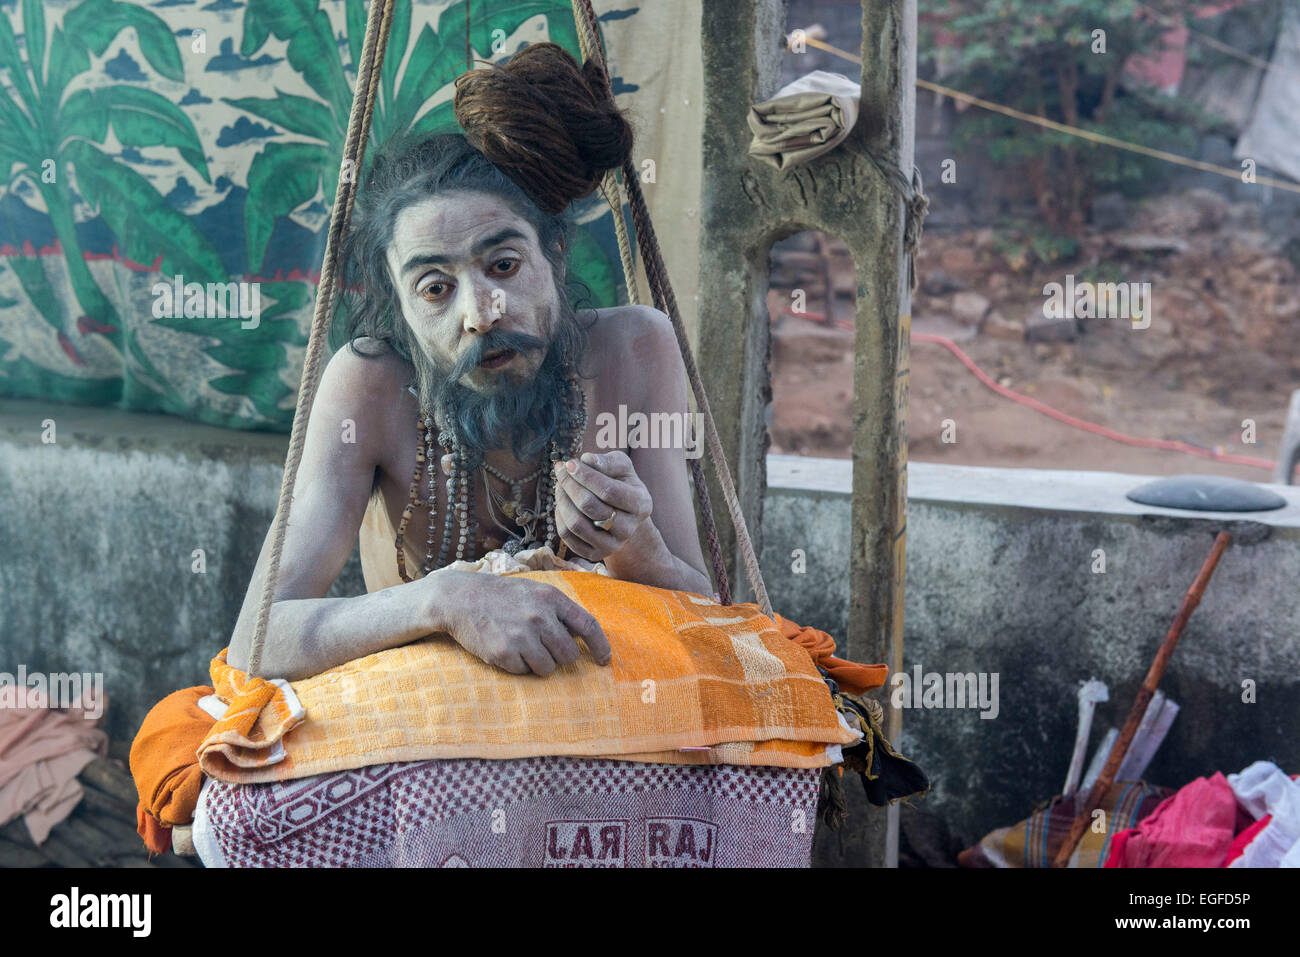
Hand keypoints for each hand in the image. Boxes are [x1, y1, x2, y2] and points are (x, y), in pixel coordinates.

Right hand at [432, 571, 610, 675]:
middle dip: (560, 656)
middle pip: (569, 655)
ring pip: (549, 668)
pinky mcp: (504, 653)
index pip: (588, 625)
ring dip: (539, 663)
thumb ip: (560, 610)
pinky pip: (524, 671)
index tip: (604, 660)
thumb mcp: (536, 591)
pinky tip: (506, 648)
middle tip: (544, 647)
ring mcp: (522, 636)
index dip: (600, 646)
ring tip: (522, 646)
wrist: (461, 598)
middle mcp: (540, 617)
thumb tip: (586, 636)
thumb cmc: (504, 596)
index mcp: (551, 598)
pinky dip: (518, 665)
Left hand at [554, 451, 652, 563]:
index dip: (586, 476)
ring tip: (560, 485)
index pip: (608, 491)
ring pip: (575, 524)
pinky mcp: (594, 554)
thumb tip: (588, 460)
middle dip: (569, 485)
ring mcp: (611, 545)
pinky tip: (562, 503)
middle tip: (560, 471)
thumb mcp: (621, 468)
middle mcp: (628, 529)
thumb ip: (608, 461)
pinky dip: (559, 516)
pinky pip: (567, 536)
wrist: (623, 515)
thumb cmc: (620, 484)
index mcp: (640, 504)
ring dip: (561, 500)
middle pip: (589, 507)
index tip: (569, 463)